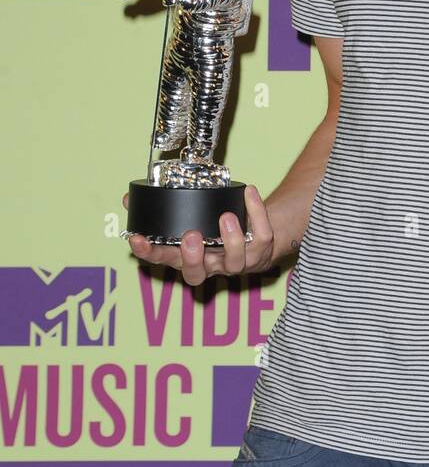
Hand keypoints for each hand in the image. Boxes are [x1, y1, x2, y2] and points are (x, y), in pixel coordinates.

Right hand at [121, 183, 277, 282]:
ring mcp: (236, 262)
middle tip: (190, 236)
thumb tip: (128, 199)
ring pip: (234, 261)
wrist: (261, 232)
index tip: (138, 239)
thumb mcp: (188, 220)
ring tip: (225, 217)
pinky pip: (262, 237)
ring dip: (231, 240)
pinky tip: (249, 192)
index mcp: (187, 256)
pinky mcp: (261, 252)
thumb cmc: (217, 226)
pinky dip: (257, 212)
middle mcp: (210, 265)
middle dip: (192, 258)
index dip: (149, 254)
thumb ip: (159, 212)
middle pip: (196, 274)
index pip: (163, 260)